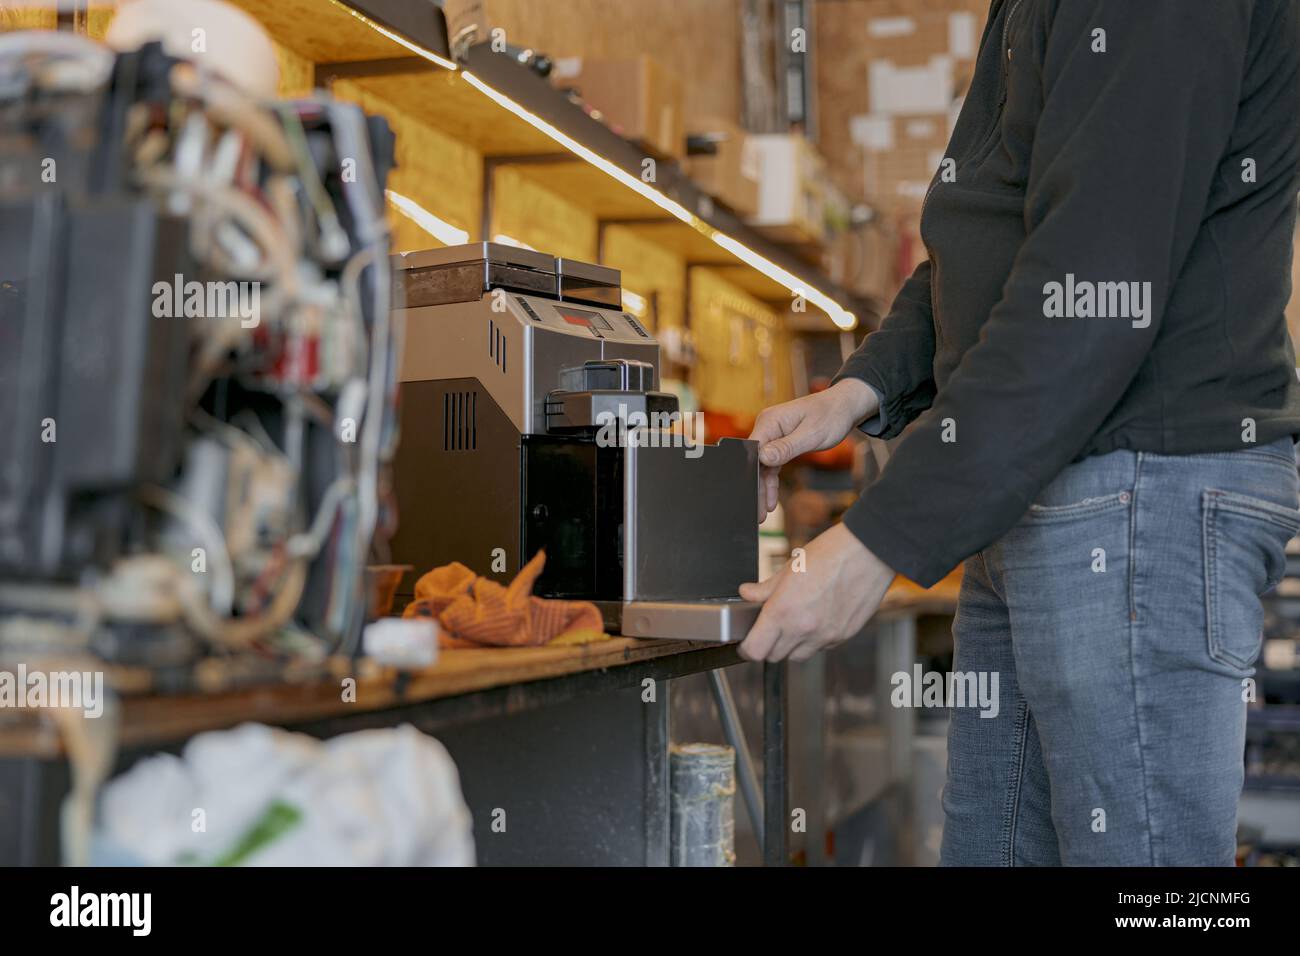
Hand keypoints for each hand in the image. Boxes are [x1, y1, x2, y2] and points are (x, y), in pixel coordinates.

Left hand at [738, 524, 894, 661]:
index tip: (746, 643)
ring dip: (791, 646)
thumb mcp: (789, 568)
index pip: (755, 650)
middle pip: (774, 657)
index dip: (746, 648)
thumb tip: (746, 593)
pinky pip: (820, 648)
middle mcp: (803, 629)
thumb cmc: (830, 554)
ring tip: (795, 622)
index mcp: (783, 611)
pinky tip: (817, 618)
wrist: (868, 553)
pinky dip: (814, 640)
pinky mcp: (842, 636)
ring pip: (797, 656)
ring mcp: (824, 636)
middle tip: (770, 628)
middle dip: (768, 645)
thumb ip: (764, 588)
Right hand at [748, 379, 878, 519]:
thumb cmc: (831, 416)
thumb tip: (763, 457)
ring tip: (762, 513)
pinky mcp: (780, 442)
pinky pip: (772, 465)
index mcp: (770, 422)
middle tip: (757, 514)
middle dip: (755, 488)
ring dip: (762, 489)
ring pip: (762, 466)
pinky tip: (771, 500)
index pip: (752, 452)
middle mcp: (767, 427)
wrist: (844, 406)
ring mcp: (772, 435)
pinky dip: (772, 481)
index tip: (750, 497)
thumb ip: (786, 447)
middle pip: (755, 462)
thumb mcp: (812, 435)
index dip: (750, 475)